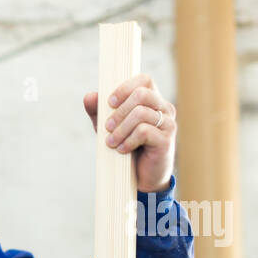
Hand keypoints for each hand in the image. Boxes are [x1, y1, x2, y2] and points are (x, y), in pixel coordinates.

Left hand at [82, 74, 176, 192]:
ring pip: (140, 114)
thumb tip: (89, 96)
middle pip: (141, 94)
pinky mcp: (166, 140)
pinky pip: (144, 132)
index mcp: (152, 101)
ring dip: (120, 129)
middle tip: (107, 128)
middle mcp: (164, 108)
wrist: (141, 178)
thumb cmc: (127, 148)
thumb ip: (98, 112)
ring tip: (111, 143)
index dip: (125, 87)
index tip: (109, 102)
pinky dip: (128, 141)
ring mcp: (168, 124)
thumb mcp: (109, 128)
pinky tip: (121, 150)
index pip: (144, 79)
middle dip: (119, 111)